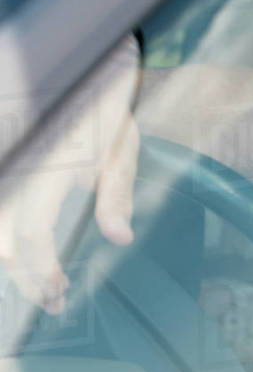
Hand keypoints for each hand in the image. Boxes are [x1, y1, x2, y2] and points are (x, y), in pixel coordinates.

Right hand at [0, 35, 140, 312]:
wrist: (84, 74)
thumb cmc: (105, 114)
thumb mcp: (122, 152)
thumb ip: (116, 195)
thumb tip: (119, 238)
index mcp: (49, 168)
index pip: (31, 235)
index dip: (40, 271)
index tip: (59, 293)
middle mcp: (19, 168)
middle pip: (4, 241)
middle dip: (25, 276)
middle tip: (52, 297)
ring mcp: (8, 164)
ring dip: (12, 260)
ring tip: (41, 278)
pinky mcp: (7, 163)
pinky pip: (0, 212)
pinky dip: (7, 236)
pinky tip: (25, 250)